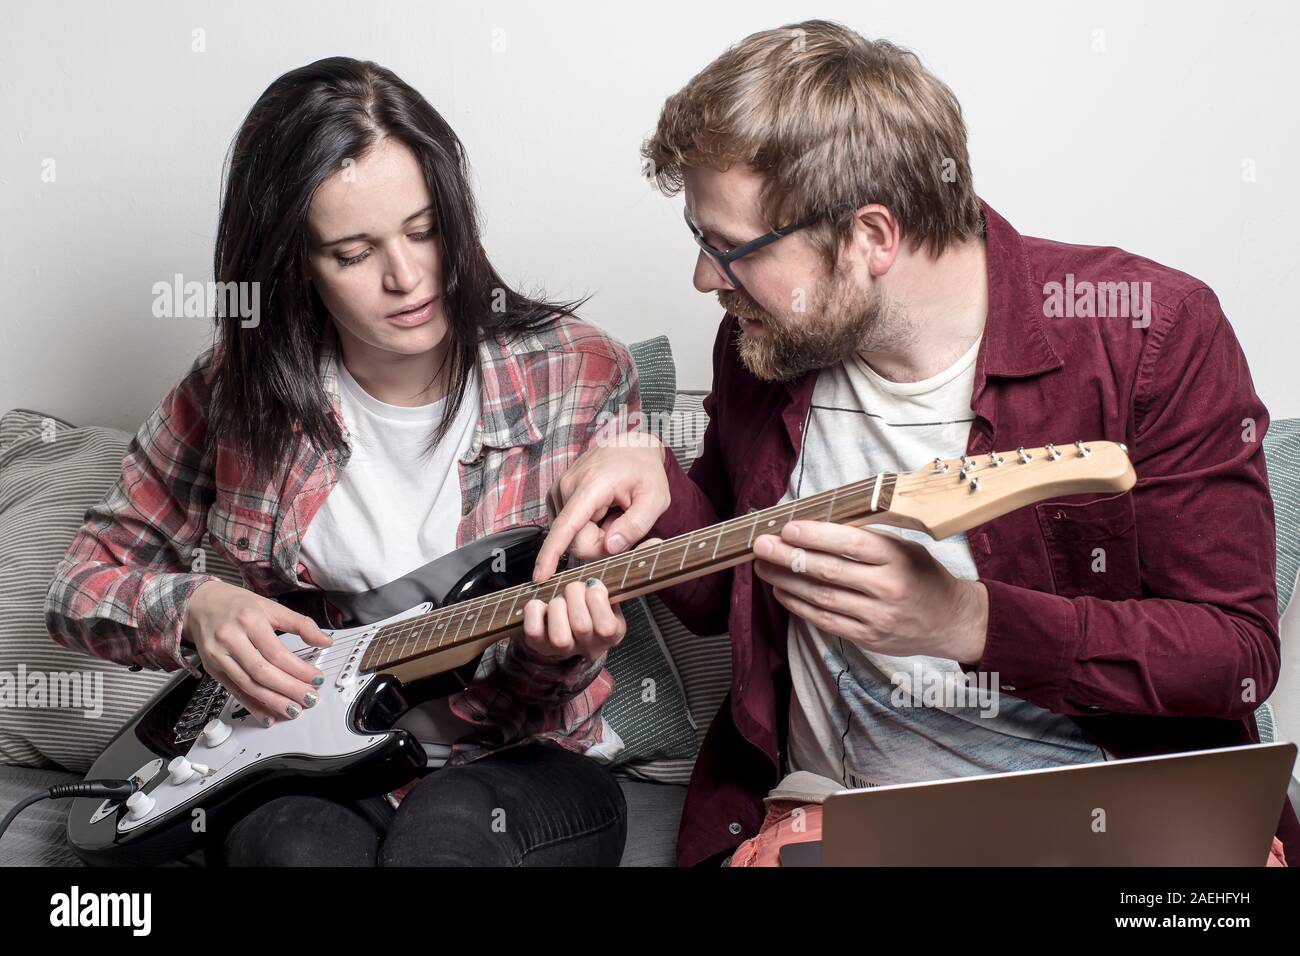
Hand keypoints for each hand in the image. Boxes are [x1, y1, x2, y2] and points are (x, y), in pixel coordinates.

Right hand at [183, 580, 332, 723]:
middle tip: (309, 698)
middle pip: (262, 672)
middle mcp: (230, 639)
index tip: (316, 679)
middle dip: (288, 689)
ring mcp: (219, 656)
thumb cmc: (237, 605)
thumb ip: (300, 624)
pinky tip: (267, 715)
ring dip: (272, 702)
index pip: (277, 653)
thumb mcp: (270, 606)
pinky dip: (252, 706)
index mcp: (249, 621)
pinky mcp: (212, 669)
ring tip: (293, 710)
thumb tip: (325, 640)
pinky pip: (234, 691)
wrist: (199, 604)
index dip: (299, 670)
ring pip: (248, 684)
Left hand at [520, 577, 626, 662]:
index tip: (592, 584)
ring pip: (559, 637)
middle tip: (573, 587)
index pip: (607, 628)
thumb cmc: (591, 601)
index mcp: (613, 635)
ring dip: (557, 606)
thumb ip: (603, 588)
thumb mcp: (606, 592)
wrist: (570, 621)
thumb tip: (591, 584)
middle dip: (574, 594)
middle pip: (581, 626)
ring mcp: (564, 650)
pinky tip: (541, 604)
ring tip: (559, 599)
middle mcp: (590, 647)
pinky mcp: (541, 646)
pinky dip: (534, 611)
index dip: (596, 598)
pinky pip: (533, 631)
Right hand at [533, 432, 668, 581]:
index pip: (566, 526)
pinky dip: (588, 525)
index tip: (540, 575)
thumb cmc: (645, 470)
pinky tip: (601, 509)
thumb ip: (636, 525)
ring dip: (595, 533)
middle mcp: (567, 486)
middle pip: (575, 540)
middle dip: (600, 543)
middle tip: (622, 524)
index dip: (551, 554)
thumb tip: (610, 547)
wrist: (632, 445)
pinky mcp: (557, 495)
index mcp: (590, 486)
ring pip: (572, 536)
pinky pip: (569, 527)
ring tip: (612, 512)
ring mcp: (559, 489)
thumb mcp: (656, 498)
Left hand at [751, 521, 988, 663]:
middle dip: (789, 557)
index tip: (788, 527)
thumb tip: (820, 524)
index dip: (816, 535)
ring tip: (763, 568)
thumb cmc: (922, 576)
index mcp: (898, 558)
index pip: (851, 543)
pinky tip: (782, 592)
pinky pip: (826, 620)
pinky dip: (799, 606)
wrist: (950, 620)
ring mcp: (877, 616)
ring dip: (787, 582)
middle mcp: (887, 588)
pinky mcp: (868, 638)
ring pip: (822, 597)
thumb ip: (869, 538)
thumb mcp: (905, 547)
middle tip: (761, 546)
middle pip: (830, 571)